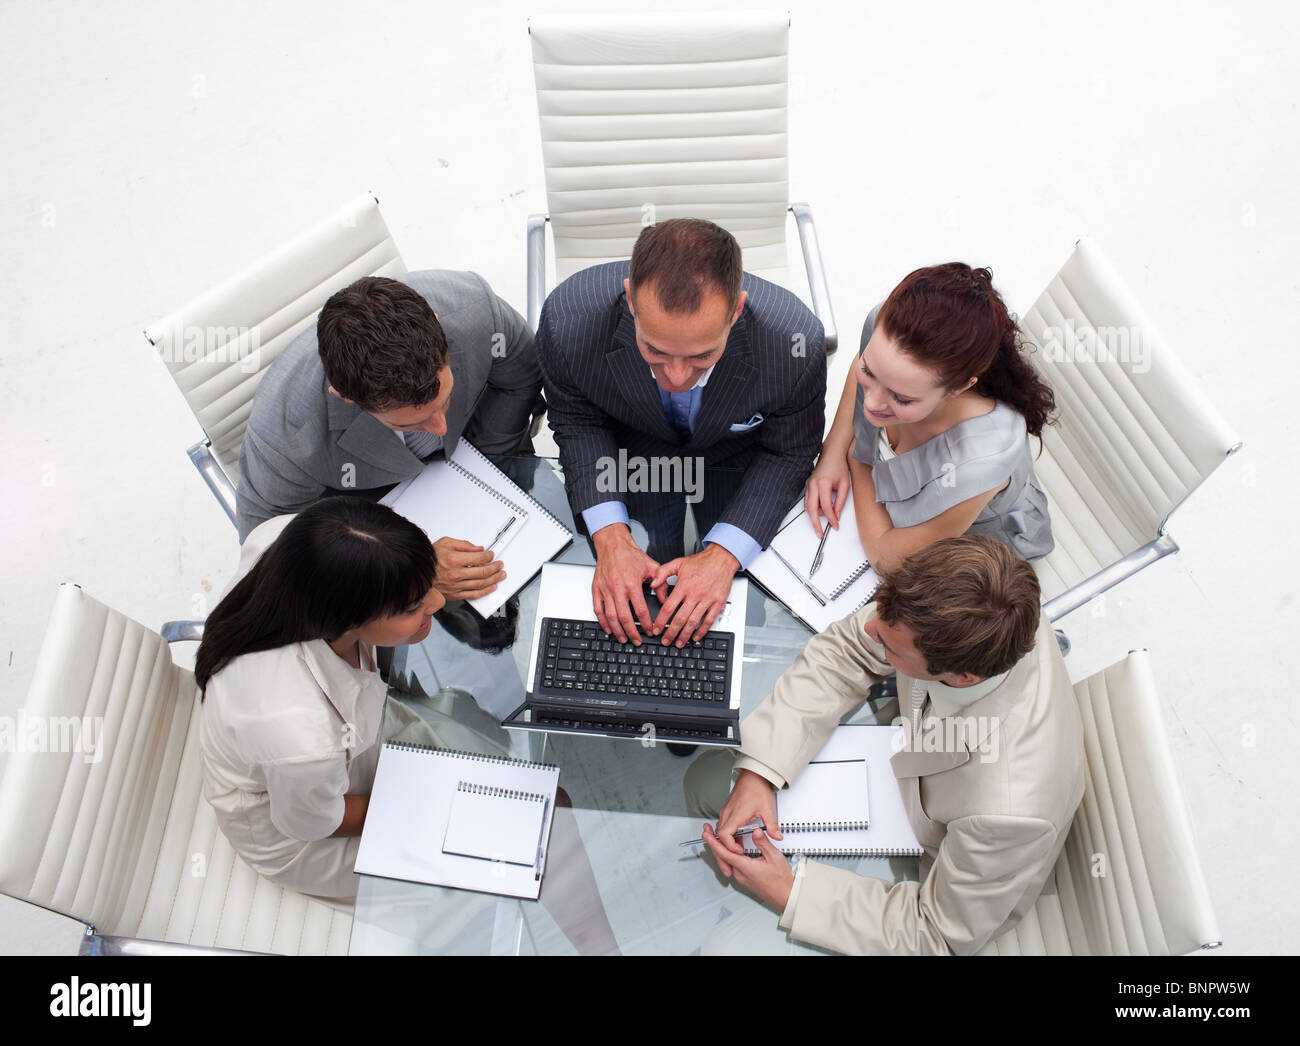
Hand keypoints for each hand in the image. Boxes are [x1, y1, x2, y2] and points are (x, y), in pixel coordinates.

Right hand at [433, 537, 505, 599]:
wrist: (417, 572)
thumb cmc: (430, 558)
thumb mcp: (445, 542)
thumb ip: (463, 544)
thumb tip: (478, 549)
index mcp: (454, 559)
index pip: (479, 558)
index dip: (489, 556)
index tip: (491, 555)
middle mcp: (456, 574)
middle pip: (483, 572)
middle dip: (495, 568)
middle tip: (500, 565)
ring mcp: (456, 586)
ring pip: (480, 584)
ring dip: (494, 579)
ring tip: (500, 575)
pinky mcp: (454, 594)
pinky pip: (473, 595)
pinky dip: (485, 591)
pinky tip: (492, 587)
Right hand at [591, 524, 660, 643]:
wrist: (613, 545)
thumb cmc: (630, 555)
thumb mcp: (652, 566)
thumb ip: (661, 583)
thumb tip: (666, 600)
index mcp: (632, 584)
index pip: (640, 610)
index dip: (646, 623)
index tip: (650, 631)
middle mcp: (617, 588)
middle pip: (624, 617)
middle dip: (632, 633)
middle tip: (637, 641)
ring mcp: (605, 590)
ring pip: (610, 616)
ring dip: (617, 631)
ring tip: (623, 639)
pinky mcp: (597, 590)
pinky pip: (598, 609)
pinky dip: (603, 621)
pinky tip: (608, 628)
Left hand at [648, 543, 738, 645]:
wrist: (721, 558)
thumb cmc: (701, 562)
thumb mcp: (678, 562)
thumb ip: (662, 572)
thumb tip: (653, 584)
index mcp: (684, 586)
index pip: (668, 608)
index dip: (660, 621)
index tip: (656, 629)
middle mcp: (695, 594)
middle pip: (680, 619)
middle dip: (671, 633)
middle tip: (665, 641)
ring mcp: (707, 600)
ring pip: (694, 622)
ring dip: (685, 635)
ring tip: (679, 643)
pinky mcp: (718, 603)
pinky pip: (709, 620)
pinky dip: (702, 631)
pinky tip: (696, 636)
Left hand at [701, 825, 794, 910]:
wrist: (786, 895)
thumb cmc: (781, 881)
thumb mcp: (775, 857)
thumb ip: (763, 843)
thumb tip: (755, 831)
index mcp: (745, 868)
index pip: (724, 853)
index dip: (713, 842)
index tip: (706, 834)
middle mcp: (740, 874)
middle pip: (722, 856)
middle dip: (713, 842)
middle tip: (707, 831)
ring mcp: (741, 877)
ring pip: (726, 860)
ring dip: (721, 847)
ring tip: (717, 835)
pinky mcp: (744, 878)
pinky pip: (732, 864)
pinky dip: (729, 853)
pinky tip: (732, 846)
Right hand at [713, 768, 781, 858]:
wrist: (753, 775)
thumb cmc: (756, 788)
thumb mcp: (767, 809)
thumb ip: (772, 825)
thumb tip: (777, 836)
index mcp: (736, 814)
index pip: (725, 835)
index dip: (730, 846)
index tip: (739, 852)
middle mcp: (728, 814)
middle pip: (718, 838)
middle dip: (722, 853)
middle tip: (727, 867)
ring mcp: (726, 813)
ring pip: (720, 833)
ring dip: (724, 847)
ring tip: (730, 859)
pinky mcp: (728, 812)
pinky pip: (723, 828)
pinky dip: (727, 838)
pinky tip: (734, 844)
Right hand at [804, 452, 851, 537]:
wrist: (831, 455)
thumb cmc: (838, 466)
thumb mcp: (845, 484)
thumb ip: (841, 501)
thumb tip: (836, 514)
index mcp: (823, 484)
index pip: (826, 506)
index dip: (831, 518)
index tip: (835, 525)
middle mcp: (813, 485)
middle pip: (812, 510)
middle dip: (815, 524)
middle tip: (819, 533)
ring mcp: (808, 485)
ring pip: (808, 507)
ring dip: (814, 517)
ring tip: (823, 521)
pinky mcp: (807, 486)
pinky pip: (807, 502)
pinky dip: (812, 510)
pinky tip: (819, 513)